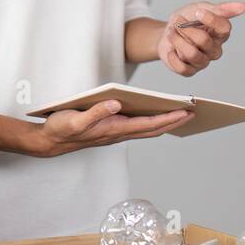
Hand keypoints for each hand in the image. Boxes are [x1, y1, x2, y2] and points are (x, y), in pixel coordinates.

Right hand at [32, 99, 193, 156]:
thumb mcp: (75, 120)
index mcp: (114, 129)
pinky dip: (152, 121)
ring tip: (182, 113)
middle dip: (174, 121)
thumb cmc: (62, 129)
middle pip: (153, 128)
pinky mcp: (111, 129)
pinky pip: (138, 126)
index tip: (186, 112)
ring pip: (147, 128)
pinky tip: (157, 114)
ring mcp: (116, 132)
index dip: (168, 118)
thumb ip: (95, 112)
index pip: (148, 124)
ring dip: (166, 122)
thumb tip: (116, 103)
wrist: (50, 141)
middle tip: (194, 112)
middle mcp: (119, 133)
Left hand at [157, 0, 244, 76]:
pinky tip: (172, 49)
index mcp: (220, 34)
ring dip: (177, 40)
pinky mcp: (190, 71)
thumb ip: (221, 9)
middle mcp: (214, 49)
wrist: (167, 31)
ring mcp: (203, 61)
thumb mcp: (202, 8)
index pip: (224, 28)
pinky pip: (182, 68)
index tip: (198, 12)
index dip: (211, 19)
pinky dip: (173, 57)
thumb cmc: (188, 20)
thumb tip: (242, 7)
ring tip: (172, 33)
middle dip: (186, 29)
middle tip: (178, 22)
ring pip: (191, 54)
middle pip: (204, 40)